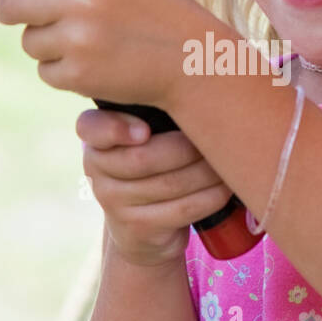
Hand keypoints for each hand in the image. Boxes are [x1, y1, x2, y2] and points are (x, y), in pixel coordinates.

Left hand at [0, 0, 210, 110]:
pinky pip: (45, 71)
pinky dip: (61, 71)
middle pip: (11, 6)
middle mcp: (82, 0)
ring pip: (29, 41)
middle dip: (15, 11)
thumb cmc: (163, 13)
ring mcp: (78, 40)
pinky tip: (94, 66)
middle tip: (35, 14)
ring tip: (85, 43)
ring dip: (46, 43)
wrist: (195, 64)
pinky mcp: (78, 76)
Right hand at [79, 107, 232, 267]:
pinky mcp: (137, 228)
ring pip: (168, 184)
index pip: (92, 128)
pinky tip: (225, 187)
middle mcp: (96, 169)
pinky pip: (180, 210)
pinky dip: (209, 197)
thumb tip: (202, 91)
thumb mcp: (143, 136)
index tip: (145, 131)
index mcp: (96, 138)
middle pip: (144, 158)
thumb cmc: (152, 163)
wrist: (141, 226)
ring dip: (206, 173)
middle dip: (187, 150)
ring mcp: (113, 202)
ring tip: (229, 160)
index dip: (116, 129)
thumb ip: (156, 114)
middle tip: (218, 138)